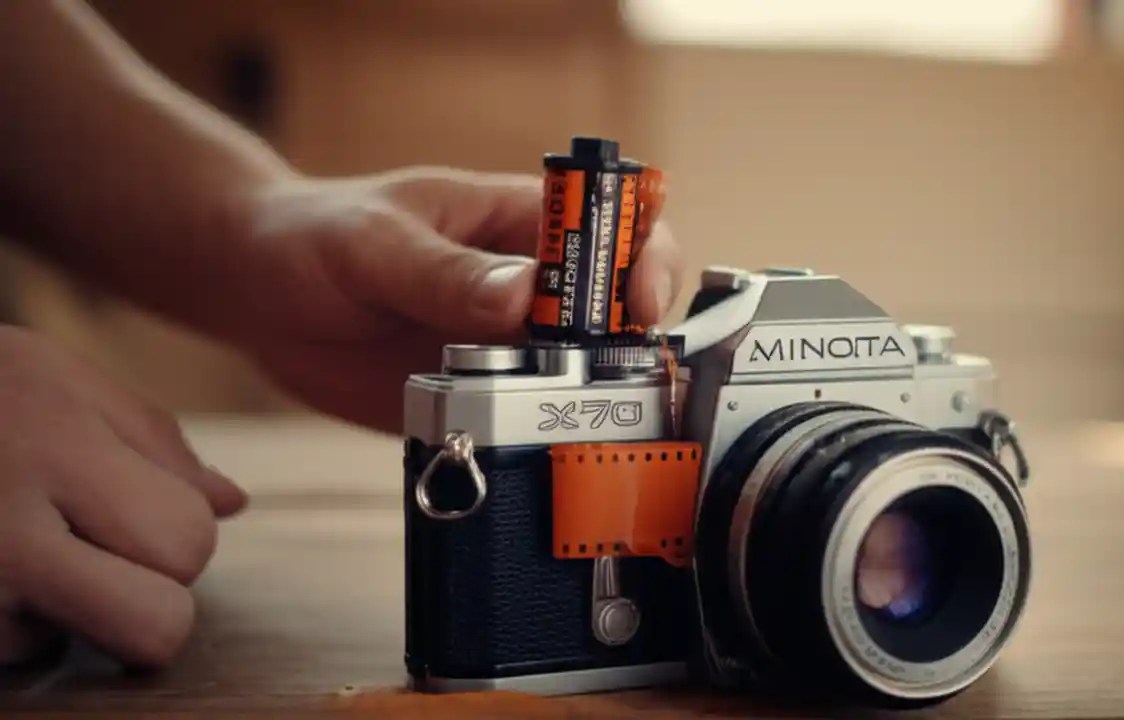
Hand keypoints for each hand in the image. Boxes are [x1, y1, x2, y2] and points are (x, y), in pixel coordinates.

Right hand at [0, 327, 245, 666]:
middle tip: (100, 558)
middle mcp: (1, 533)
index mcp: (58, 448)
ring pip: (61, 654)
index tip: (133, 509)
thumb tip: (230, 504)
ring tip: (1, 545)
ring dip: (52, 614)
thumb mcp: (54, 379)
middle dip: (147, 604)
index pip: (188, 544)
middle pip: (156, 629)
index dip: (176, 536)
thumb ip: (151, 440)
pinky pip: (2, 664)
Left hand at [218, 168, 682, 433]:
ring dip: (585, 404)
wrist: (253, 290)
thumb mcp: (376, 244)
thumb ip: (445, 271)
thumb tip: (525, 296)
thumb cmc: (315, 235)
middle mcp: (527, 287)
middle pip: (615, 315)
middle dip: (628, 350)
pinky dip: (533, 442)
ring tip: (560, 427)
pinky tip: (517, 454)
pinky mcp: (476, 398)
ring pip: (579, 377)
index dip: (645, 262)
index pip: (615, 230)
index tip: (637, 306)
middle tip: (597, 383)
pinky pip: (522, 422)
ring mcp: (505, 347)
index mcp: (518, 223)